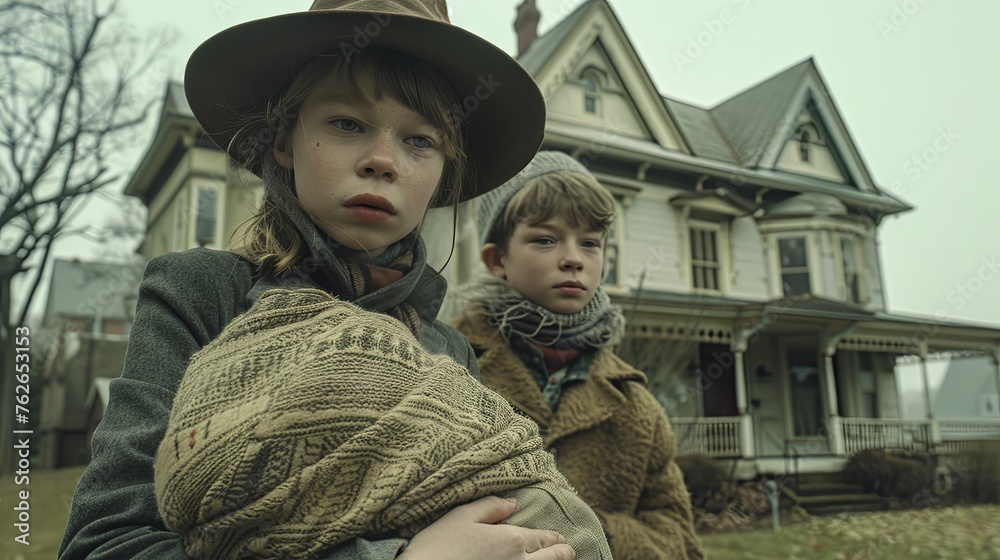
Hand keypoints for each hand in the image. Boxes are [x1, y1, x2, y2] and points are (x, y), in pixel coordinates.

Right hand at [398, 496, 575, 559]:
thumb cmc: (438, 548)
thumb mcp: (461, 516)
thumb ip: (491, 507)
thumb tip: (513, 504)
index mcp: (513, 540)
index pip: (546, 539)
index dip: (555, 539)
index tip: (559, 539)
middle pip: (557, 559)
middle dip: (564, 553)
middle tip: (566, 551)